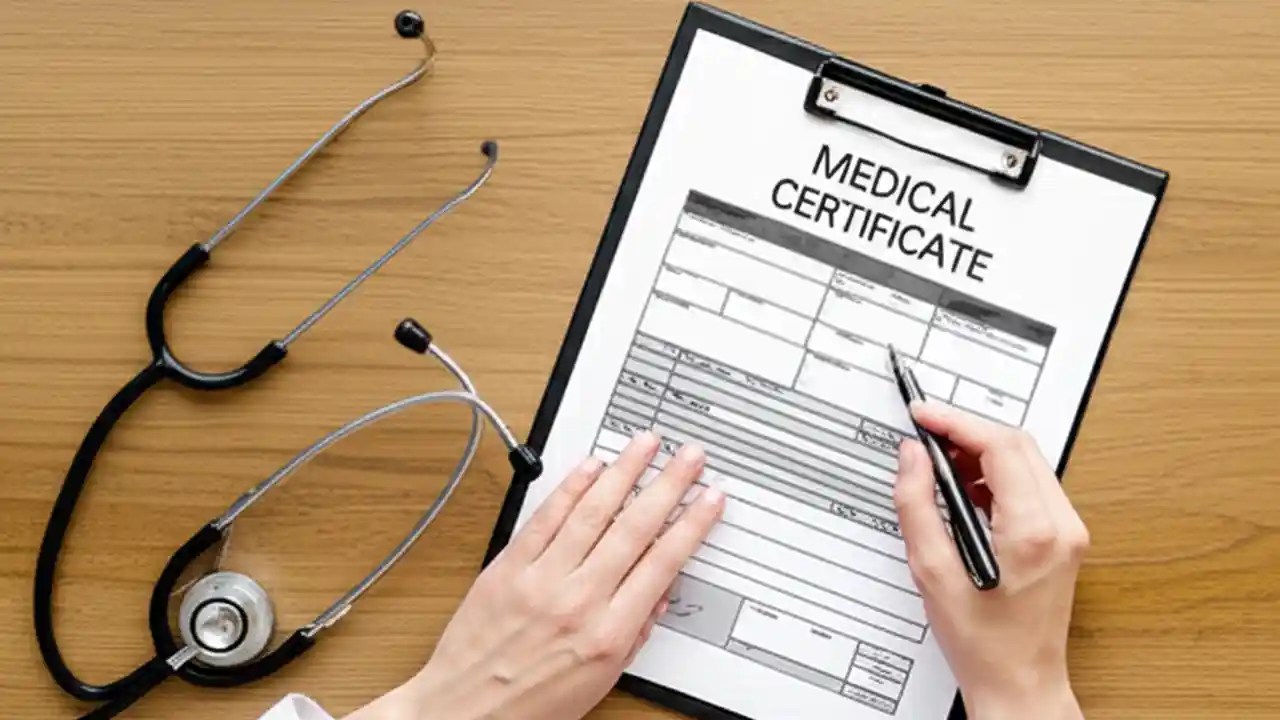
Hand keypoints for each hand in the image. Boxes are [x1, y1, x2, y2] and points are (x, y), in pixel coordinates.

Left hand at [346, 431, 723, 719]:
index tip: (709, 500)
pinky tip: (590, 467)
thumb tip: (660, 592)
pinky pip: (545, 519)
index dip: (692, 525)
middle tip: (689, 458)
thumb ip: (634, 632)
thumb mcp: (601, 681)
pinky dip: (570, 488)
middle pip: (634, 528)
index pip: (662, 563)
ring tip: (645, 445)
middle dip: (668, 486)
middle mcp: (577, 600)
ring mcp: (540, 579)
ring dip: (623, 472)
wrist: (467, 711)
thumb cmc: (531, 704)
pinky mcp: (508, 567)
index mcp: (608, 633)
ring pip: (592, 512)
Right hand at [894, 401, 1089, 719]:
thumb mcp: (932, 573)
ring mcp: (1068, 531)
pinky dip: (995, 477)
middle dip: (968, 433)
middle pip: (1017, 445)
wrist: (1019, 683)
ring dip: (982, 455)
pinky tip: (964, 493)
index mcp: (1032, 531)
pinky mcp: (1063, 537)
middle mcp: (1061, 526)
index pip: (999, 447)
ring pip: (1026, 461)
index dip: (956, 422)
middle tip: (927, 437)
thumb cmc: (983, 644)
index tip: (924, 416)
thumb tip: (912, 458)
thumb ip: (917, 506)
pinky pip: (1030, 485)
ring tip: (940, 469)